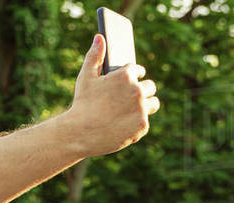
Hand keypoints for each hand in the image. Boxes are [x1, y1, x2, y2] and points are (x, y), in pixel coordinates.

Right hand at [65, 34, 158, 156]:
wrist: (80, 134)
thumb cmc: (82, 104)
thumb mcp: (86, 78)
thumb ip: (95, 56)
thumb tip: (100, 37)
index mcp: (125, 75)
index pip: (138, 70)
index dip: (134, 75)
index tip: (131, 80)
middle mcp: (137, 90)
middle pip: (149, 86)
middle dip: (142, 90)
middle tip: (133, 97)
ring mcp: (141, 109)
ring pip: (153, 103)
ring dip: (147, 105)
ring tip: (135, 110)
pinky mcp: (142, 126)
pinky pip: (145, 122)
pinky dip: (136, 124)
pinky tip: (125, 125)